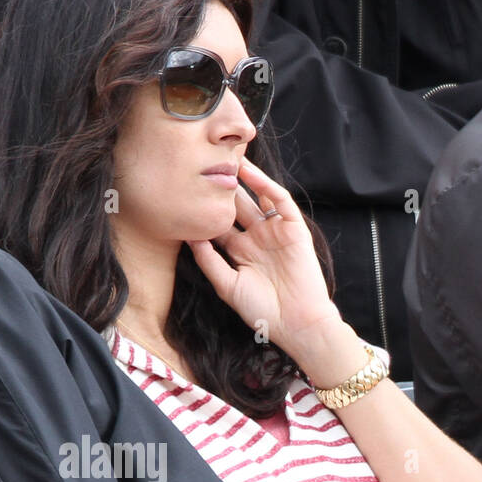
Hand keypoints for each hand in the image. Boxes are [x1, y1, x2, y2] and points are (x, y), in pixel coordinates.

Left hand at [189, 156, 340, 358]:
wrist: (297, 322)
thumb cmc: (262, 310)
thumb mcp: (227, 285)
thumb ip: (209, 261)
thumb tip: (189, 236)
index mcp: (239, 252)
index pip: (219, 224)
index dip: (205, 209)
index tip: (185, 191)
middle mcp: (256, 238)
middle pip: (236, 206)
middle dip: (223, 187)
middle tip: (205, 163)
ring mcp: (275, 232)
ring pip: (256, 198)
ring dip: (244, 180)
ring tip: (226, 158)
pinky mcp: (294, 228)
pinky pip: (279, 202)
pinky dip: (266, 186)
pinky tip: (251, 174)